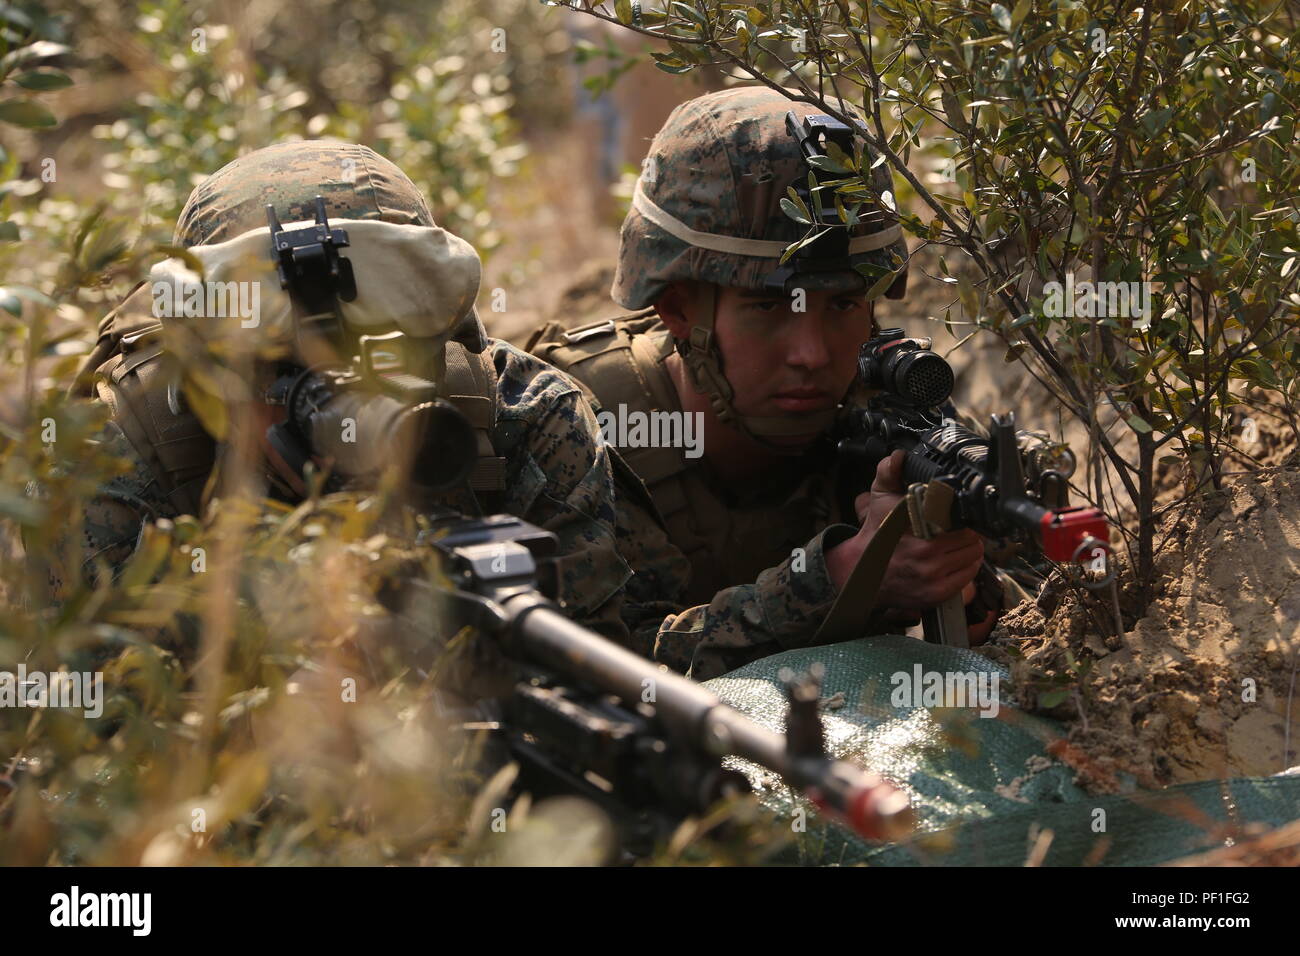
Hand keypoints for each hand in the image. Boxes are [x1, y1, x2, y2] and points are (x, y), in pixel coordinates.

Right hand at [826, 450, 984, 612]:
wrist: (862, 573)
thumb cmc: (877, 535)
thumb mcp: (879, 499)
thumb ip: (888, 473)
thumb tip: (898, 456)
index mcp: (914, 525)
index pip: (957, 515)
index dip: (959, 513)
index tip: (954, 513)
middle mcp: (924, 551)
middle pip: (970, 535)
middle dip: (965, 530)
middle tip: (953, 530)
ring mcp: (932, 575)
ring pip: (973, 554)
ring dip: (968, 548)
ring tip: (952, 544)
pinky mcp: (936, 593)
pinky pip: (969, 574)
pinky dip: (966, 566)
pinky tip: (952, 561)